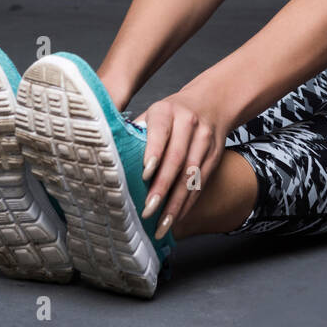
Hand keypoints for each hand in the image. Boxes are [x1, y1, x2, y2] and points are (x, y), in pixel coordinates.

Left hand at [134, 90, 224, 237]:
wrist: (211, 102)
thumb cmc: (172, 112)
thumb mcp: (153, 113)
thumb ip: (136, 132)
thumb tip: (110, 158)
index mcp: (167, 110)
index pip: (161, 132)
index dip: (153, 153)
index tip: (144, 175)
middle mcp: (188, 124)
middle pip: (177, 159)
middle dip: (162, 187)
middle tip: (148, 210)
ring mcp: (204, 141)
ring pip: (191, 176)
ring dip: (176, 203)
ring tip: (162, 224)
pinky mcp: (215, 156)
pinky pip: (201, 183)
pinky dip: (188, 203)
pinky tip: (177, 217)